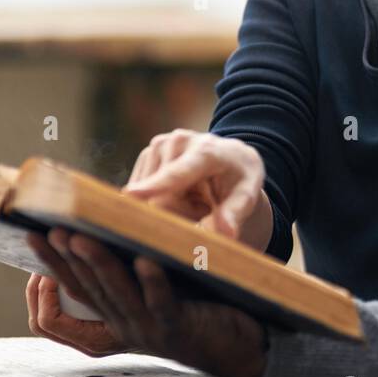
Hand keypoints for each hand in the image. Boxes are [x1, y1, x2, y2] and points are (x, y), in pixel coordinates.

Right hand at [27, 228, 267, 376]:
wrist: (235, 348)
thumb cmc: (197, 310)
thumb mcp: (155, 292)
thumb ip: (131, 270)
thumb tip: (107, 224)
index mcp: (113, 318)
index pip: (73, 291)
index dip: (52, 266)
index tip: (35, 236)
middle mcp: (123, 327)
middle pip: (88, 290)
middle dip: (67, 258)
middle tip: (51, 228)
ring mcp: (148, 329)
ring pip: (117, 294)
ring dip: (99, 264)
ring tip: (83, 238)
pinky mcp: (177, 327)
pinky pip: (161, 302)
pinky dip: (152, 281)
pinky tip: (144, 260)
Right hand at [123, 130, 272, 250]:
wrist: (232, 157)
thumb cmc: (239, 179)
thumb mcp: (246, 196)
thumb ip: (234, 214)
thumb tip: (226, 234)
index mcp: (207, 151)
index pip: (178, 173)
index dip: (154, 185)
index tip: (130, 195)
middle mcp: (179, 141)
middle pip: (160, 196)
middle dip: (178, 212)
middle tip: (203, 205)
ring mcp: (159, 144)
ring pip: (147, 196)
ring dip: (168, 206)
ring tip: (191, 196)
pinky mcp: (147, 152)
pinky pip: (141, 193)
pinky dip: (157, 198)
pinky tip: (177, 190)